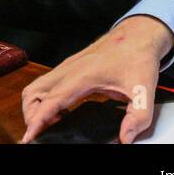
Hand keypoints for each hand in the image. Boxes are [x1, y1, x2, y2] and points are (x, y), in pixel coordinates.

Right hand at [20, 15, 173, 143]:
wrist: (136, 35)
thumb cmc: (137, 57)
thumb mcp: (143, 90)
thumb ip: (137, 117)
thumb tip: (125, 138)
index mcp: (82, 76)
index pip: (50, 101)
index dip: (38, 120)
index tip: (30, 136)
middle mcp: (68, 70)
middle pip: (32, 93)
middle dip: (30, 115)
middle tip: (40, 133)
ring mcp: (65, 67)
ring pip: (35, 87)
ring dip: (34, 107)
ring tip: (48, 124)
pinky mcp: (67, 68)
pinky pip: (45, 84)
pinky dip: (43, 100)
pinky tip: (59, 112)